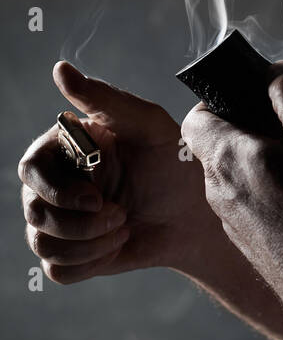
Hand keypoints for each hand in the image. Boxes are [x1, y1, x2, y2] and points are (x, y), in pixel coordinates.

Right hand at [19, 61, 210, 283]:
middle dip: (83, 224)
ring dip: (92, 243)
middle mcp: (54, 184)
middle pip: (34, 213)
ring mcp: (58, 220)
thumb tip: (60, 69)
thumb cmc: (173, 163)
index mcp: (64, 149)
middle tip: (122, 213)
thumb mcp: (150, 125)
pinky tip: (117, 244)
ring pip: (43, 245)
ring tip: (124, 224)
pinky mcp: (69, 253)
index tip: (96, 199)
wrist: (193, 216)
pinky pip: (57, 270)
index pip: (30, 169)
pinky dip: (91, 263)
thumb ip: (106, 98)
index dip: (58, 192)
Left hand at [180, 65, 282, 306]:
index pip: (198, 114)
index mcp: (225, 156)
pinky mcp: (248, 243)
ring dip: (264, 164)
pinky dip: (271, 194)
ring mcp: (231, 221)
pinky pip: (251, 203)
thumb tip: (274, 70)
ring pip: (237, 175)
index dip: (225, 99)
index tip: (262, 101)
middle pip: (220, 143)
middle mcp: (217, 189)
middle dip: (254, 130)